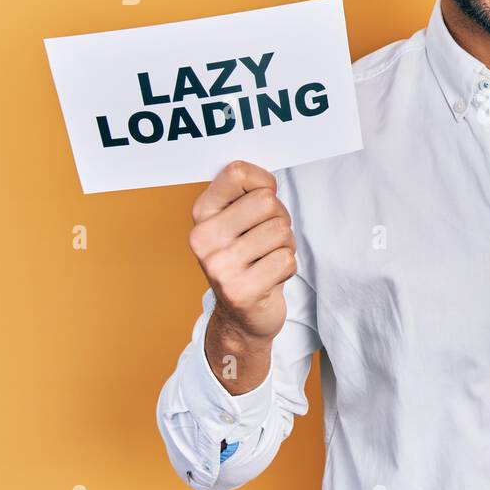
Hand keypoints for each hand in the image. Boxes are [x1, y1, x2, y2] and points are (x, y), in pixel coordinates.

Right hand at [188, 160, 296, 342]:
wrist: (240, 316)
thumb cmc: (247, 257)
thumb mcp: (237, 221)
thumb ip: (246, 194)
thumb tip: (266, 178)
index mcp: (202, 213)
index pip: (238, 173)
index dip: (264, 183)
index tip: (262, 199)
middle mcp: (203, 238)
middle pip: (267, 202)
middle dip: (279, 218)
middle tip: (267, 238)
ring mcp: (219, 266)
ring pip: (281, 231)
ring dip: (285, 245)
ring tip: (267, 258)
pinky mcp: (240, 290)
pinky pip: (286, 260)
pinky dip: (287, 267)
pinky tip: (270, 277)